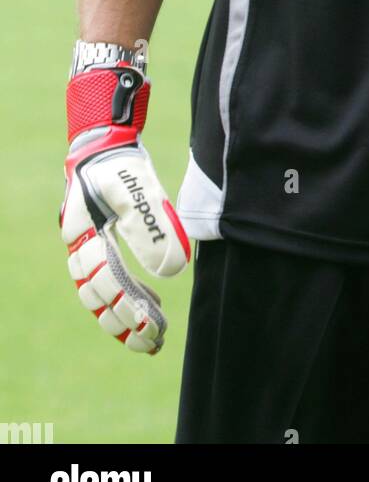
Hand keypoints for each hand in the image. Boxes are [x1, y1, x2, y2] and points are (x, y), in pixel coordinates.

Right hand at [60, 58, 189, 352]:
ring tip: (153, 335)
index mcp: (86, 235)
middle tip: (153, 344)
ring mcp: (88, 244)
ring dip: (125, 315)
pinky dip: (128, 293)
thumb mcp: (138, 190)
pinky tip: (152, 302)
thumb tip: (172, 273)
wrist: (103, 138)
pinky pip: (108, 276)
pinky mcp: (100, 239)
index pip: (107, 284)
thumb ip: (153, 228)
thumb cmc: (119, 162)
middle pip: (98, 296)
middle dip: (125, 323)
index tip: (153, 328)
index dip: (128, 310)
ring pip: (100, 292)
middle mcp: (82, 245)